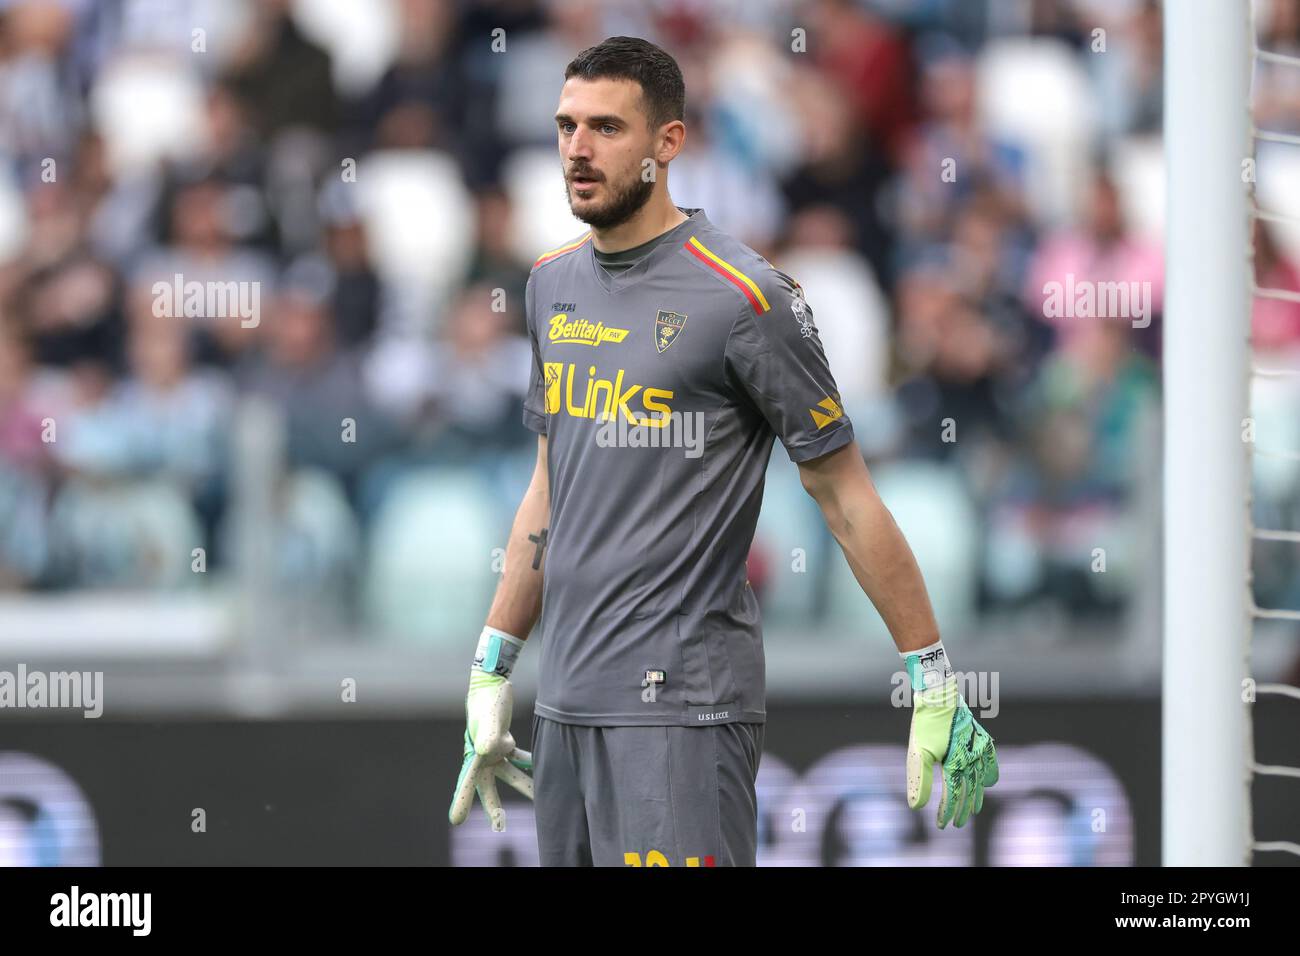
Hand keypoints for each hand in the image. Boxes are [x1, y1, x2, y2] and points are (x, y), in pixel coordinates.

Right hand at [448, 669, 533, 830]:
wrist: (492, 683)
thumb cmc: (487, 700)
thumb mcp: (489, 717)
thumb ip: (489, 735)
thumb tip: (488, 751)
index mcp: (473, 754)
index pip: (466, 781)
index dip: (461, 800)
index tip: (455, 820)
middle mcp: (482, 756)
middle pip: (488, 786)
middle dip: (494, 806)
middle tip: (498, 824)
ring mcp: (493, 751)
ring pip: (510, 773)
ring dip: (523, 784)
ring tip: (539, 797)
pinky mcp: (505, 742)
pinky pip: (518, 757)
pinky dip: (528, 761)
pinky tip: (542, 765)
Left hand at [906, 674, 998, 828]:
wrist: (939, 694)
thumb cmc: (926, 723)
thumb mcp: (918, 752)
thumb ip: (919, 779)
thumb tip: (916, 807)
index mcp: (955, 763)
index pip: (953, 795)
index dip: (947, 812)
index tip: (942, 826)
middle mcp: (971, 758)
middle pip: (968, 791)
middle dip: (962, 809)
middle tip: (957, 824)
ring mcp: (979, 748)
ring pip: (981, 779)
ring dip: (977, 795)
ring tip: (974, 809)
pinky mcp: (981, 738)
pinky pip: (991, 761)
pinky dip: (992, 773)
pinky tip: (990, 781)